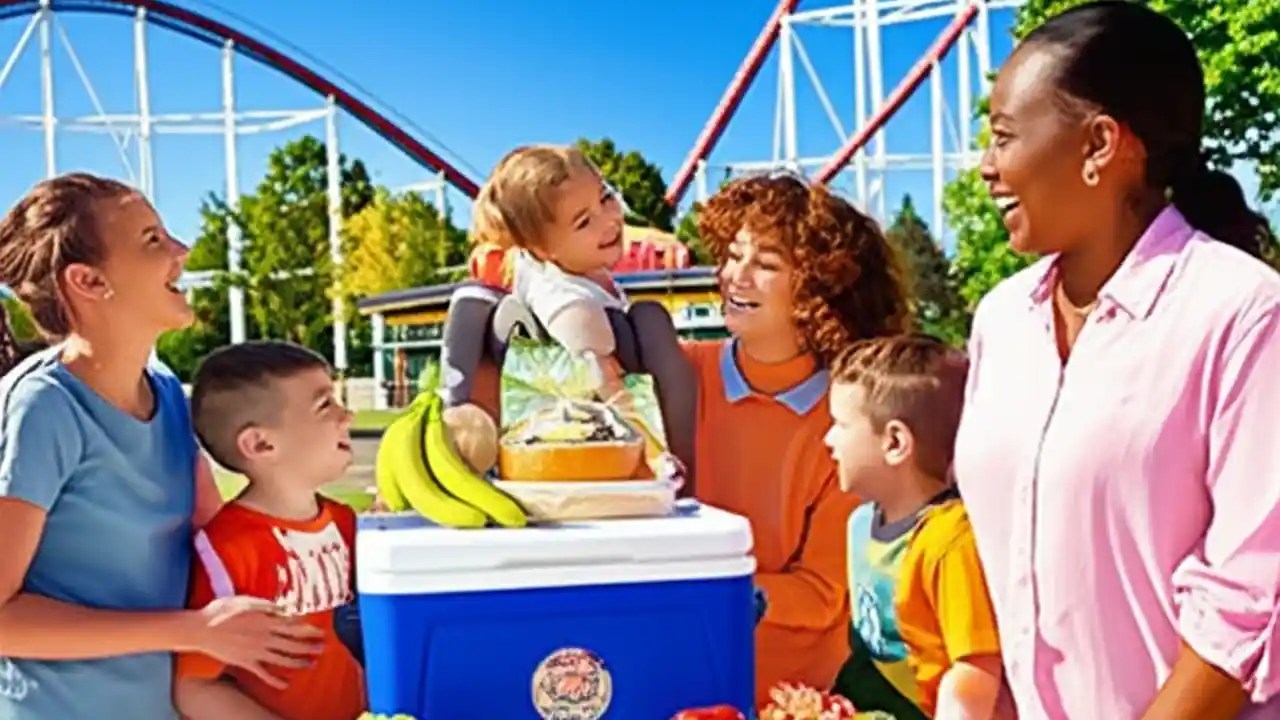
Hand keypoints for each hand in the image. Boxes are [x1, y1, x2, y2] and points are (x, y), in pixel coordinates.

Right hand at [188, 596, 325, 688]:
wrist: (200, 629)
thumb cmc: (222, 611)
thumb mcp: (246, 600)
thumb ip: (266, 605)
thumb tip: (284, 608)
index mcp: (265, 621)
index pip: (293, 626)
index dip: (308, 628)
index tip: (319, 630)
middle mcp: (264, 638)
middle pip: (292, 643)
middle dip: (309, 646)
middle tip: (323, 647)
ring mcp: (255, 652)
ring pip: (283, 659)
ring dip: (299, 662)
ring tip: (312, 663)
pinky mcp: (246, 663)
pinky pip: (263, 674)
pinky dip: (275, 681)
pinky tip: (286, 685)